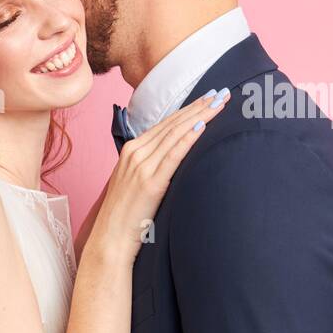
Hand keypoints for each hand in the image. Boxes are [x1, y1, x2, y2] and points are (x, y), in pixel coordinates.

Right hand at [91, 88, 229, 261]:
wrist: (110, 239)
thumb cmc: (124, 216)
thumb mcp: (133, 183)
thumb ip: (149, 167)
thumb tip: (172, 160)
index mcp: (130, 151)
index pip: (164, 124)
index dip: (187, 109)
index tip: (208, 98)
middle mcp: (134, 154)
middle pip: (172, 124)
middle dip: (198, 106)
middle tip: (222, 93)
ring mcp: (141, 166)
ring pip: (175, 134)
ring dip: (199, 116)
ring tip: (220, 103)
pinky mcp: (150, 182)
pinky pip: (173, 155)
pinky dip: (188, 138)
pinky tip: (202, 126)